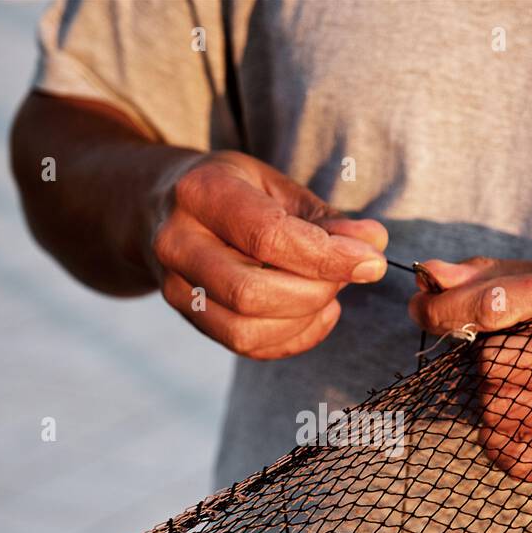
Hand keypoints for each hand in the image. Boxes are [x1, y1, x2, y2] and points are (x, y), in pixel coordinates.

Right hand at [150, 151, 387, 359]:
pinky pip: (246, 347)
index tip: (372, 261)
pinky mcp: (188, 318)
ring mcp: (175, 287)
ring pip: (246, 330)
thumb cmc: (232, 190)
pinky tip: (317, 313)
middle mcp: (177, 243)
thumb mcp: (274, 185)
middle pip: (252, 292)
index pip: (268, 237)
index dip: (327, 256)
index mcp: (200, 193)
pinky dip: (294, 338)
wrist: (159, 207)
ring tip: (331, 292)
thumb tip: (373, 242)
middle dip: (316, 291)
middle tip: (350, 274)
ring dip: (305, 319)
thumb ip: (322, 218)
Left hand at [408, 256, 531, 480]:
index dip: (446, 309)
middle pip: (493, 366)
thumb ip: (487, 276)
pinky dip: (499, 440)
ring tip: (513, 385)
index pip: (496, 305)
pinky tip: (516, 419)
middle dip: (481, 358)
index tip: (424, 307)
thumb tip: (425, 279)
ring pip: (497, 412)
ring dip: (489, 399)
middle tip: (499, 352)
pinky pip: (513, 457)